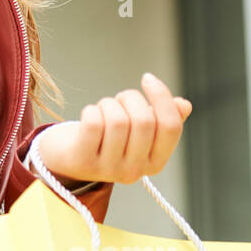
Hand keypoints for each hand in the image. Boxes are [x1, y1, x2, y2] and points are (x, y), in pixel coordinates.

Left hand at [30, 73, 191, 185]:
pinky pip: (93, 124)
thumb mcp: (137, 128)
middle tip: (118, 99)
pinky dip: (91, 110)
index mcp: (156, 163)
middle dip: (129, 98)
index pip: (171, 127)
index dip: (162, 97)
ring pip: (117, 121)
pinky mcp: (82, 162)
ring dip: (108, 104)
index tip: (147, 78)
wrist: (67, 156)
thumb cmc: (107, 136)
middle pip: (144, 121)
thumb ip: (162, 118)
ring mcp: (108, 170)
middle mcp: (135, 171)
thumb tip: (184, 105)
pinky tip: (89, 115)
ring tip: (103, 108)